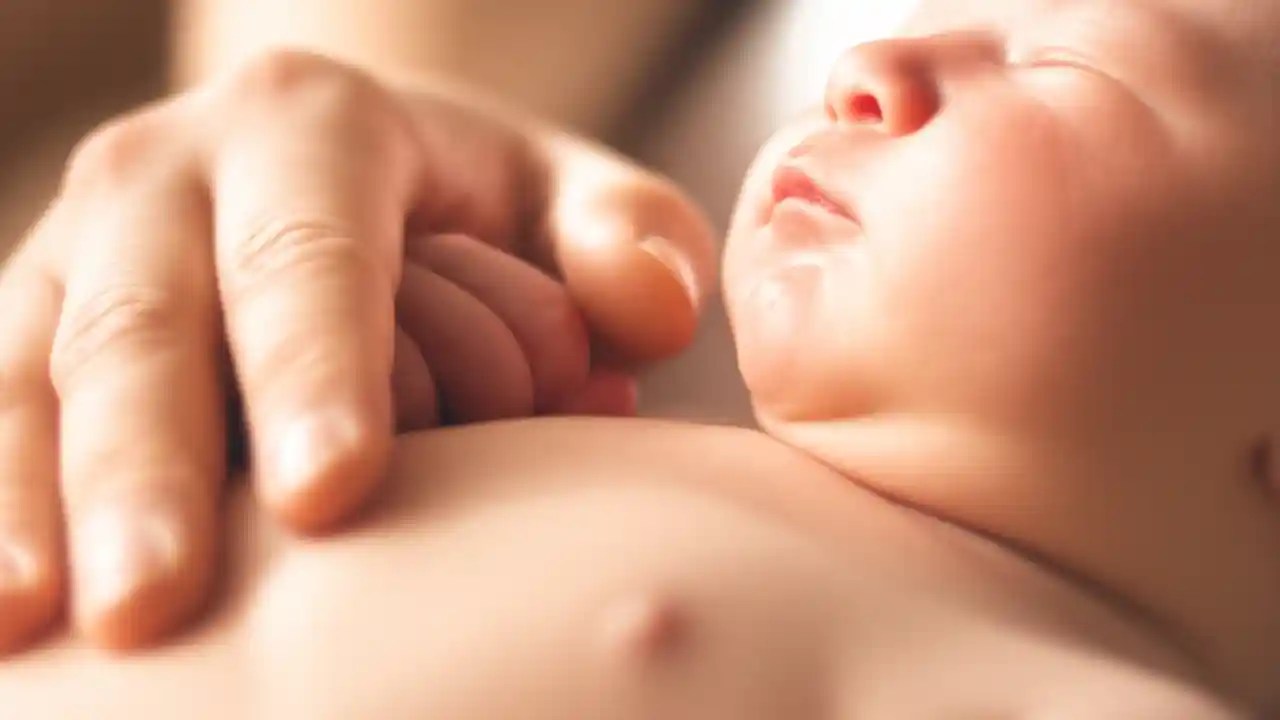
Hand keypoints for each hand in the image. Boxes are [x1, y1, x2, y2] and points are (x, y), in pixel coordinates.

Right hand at [0, 50, 713, 649]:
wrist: (326, 158)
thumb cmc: (469, 206)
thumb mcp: (562, 193)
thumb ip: (623, 239)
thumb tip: (652, 312)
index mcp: (311, 125)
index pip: (312, 254)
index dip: (317, 368)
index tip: (331, 492)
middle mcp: (168, 172)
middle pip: (148, 323)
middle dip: (152, 465)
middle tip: (160, 601)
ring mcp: (79, 246)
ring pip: (39, 373)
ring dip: (39, 500)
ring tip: (46, 621)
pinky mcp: (29, 316)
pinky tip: (1, 607)